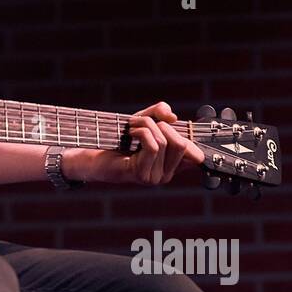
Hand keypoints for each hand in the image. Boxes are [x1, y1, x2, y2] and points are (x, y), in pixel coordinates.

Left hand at [81, 101, 204, 185]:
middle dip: (163, 125)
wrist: (93, 157)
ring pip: (164, 142)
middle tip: (145, 121)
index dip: (194, 140)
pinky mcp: (142, 175)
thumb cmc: (120, 140)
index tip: (183, 127)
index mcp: (172, 166)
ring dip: (147, 125)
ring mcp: (155, 178)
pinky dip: (142, 132)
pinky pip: (153, 146)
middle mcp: (167, 175)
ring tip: (133, 124)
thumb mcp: (144, 120)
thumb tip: (172, 116)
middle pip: (181, 144)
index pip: (198, 156)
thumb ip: (160, 113)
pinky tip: (131, 132)